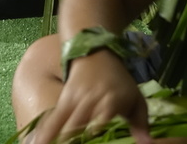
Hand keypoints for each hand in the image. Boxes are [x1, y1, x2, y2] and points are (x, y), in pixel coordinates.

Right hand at [30, 51, 152, 143]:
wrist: (95, 52)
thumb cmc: (119, 81)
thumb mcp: (136, 99)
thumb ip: (141, 125)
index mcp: (112, 103)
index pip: (102, 127)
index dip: (95, 139)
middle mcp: (92, 102)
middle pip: (80, 131)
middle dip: (75, 143)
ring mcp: (75, 100)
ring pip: (64, 127)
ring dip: (59, 140)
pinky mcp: (63, 99)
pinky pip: (52, 120)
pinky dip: (45, 134)